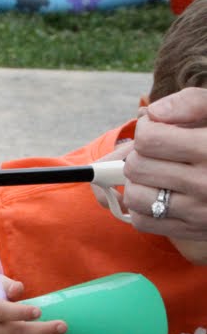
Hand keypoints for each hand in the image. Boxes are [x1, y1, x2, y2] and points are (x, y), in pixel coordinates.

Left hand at [122, 89, 206, 235]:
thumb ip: (192, 102)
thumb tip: (151, 114)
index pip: (149, 140)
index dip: (146, 129)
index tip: (156, 128)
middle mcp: (205, 183)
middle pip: (137, 167)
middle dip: (139, 154)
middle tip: (155, 151)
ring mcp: (198, 211)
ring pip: (135, 197)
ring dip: (137, 182)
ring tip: (154, 172)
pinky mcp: (193, 230)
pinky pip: (143, 222)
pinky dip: (141, 208)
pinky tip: (156, 193)